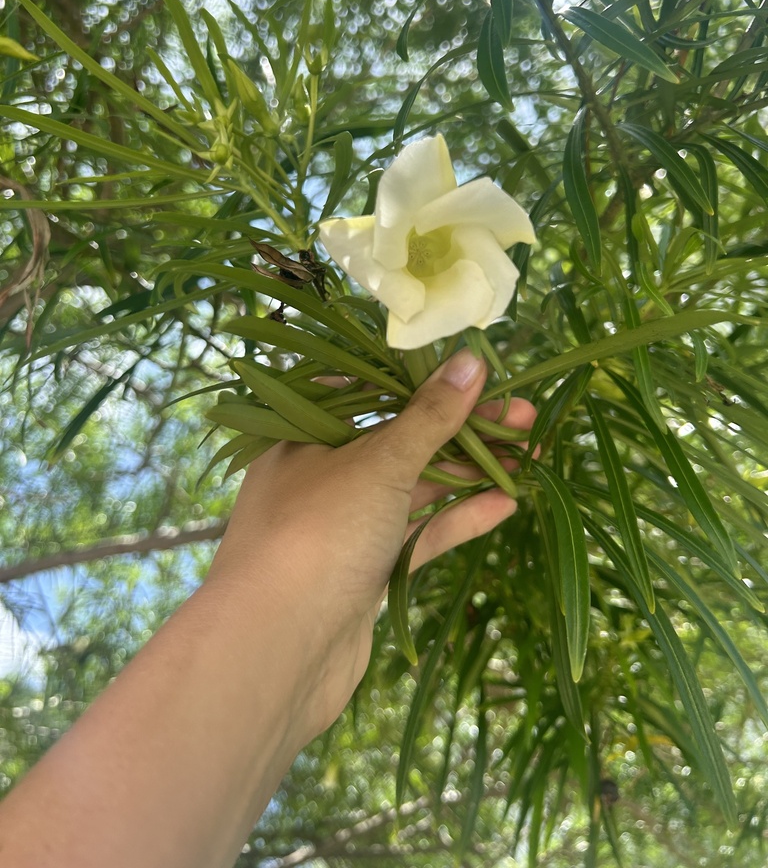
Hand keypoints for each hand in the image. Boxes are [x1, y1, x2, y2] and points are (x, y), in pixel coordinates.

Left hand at [207, 348, 535, 741]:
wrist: (277, 652)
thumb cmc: (317, 534)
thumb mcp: (378, 462)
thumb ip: (429, 416)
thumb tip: (470, 361)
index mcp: (305, 434)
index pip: (370, 391)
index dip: (424, 381)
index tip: (474, 374)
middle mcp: (323, 475)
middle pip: (402, 439)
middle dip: (462, 428)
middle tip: (524, 417)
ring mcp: (345, 525)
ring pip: (414, 487)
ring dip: (469, 471)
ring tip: (528, 453)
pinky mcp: (367, 571)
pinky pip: (418, 534)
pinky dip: (458, 518)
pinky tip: (504, 504)